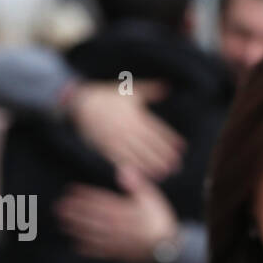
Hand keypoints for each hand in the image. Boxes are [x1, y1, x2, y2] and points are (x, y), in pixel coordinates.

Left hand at [56, 164, 179, 262]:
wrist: (170, 249)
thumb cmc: (161, 220)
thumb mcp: (153, 197)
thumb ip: (138, 184)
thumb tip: (123, 169)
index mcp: (126, 210)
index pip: (101, 201)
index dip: (85, 196)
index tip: (70, 191)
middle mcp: (119, 226)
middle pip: (93, 218)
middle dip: (75, 212)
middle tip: (58, 207)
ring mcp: (118, 241)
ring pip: (94, 234)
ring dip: (77, 229)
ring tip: (62, 223)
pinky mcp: (120, 254)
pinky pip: (101, 252)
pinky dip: (89, 250)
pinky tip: (76, 246)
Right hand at [63, 80, 183, 179]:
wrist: (80, 102)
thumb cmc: (108, 97)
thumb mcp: (130, 91)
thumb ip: (150, 90)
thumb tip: (168, 86)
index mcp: (135, 114)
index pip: (157, 129)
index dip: (170, 139)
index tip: (182, 148)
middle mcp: (126, 127)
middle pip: (149, 145)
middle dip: (163, 155)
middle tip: (177, 166)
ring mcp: (115, 138)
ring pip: (136, 154)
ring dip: (151, 165)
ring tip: (164, 173)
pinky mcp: (104, 147)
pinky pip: (119, 159)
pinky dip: (131, 168)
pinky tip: (141, 175)